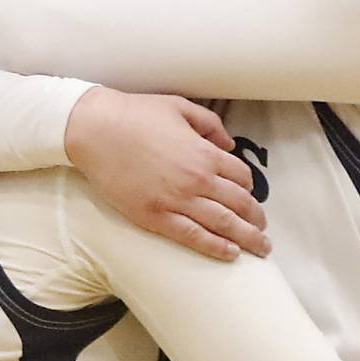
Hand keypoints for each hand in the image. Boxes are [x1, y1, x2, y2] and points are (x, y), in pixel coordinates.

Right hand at [65, 88, 270, 261]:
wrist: (96, 130)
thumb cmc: (135, 114)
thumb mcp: (179, 106)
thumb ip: (210, 124)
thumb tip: (229, 143)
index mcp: (204, 153)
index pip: (241, 177)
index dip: (250, 188)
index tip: (250, 196)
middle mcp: (196, 179)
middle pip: (240, 204)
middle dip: (256, 220)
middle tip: (263, 231)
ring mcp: (176, 200)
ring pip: (223, 224)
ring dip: (246, 238)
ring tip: (259, 248)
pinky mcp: (155, 216)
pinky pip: (193, 236)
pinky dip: (215, 247)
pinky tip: (231, 254)